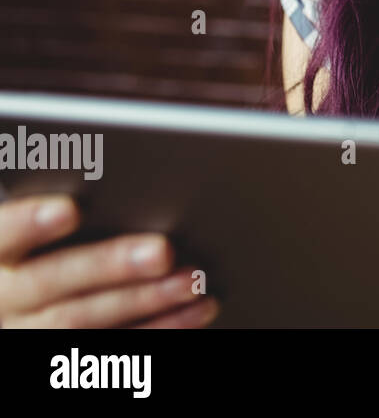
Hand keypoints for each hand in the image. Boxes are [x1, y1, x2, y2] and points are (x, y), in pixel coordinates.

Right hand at [0, 194, 218, 327]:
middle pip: (50, 281)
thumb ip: (77, 211)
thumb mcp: (45, 229)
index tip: (70, 209)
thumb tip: (136, 184)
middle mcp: (8, 297)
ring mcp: (31, 331)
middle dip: (110, 265)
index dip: (31, 223)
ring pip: (81, 320)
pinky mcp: (66, 355)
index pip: (3, 234)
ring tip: (192, 282)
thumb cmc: (57, 245)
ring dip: (145, 301)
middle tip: (162, 251)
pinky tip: (197, 310)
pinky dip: (162, 328)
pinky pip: (113, 347)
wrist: (40, 300)